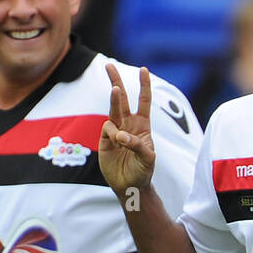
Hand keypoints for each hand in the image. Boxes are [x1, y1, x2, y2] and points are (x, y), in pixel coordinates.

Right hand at [98, 63, 154, 194]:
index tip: (143, 69)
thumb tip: (121, 135)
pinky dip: (113, 132)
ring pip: (112, 110)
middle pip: (121, 99)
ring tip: (116, 90)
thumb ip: (137, 145)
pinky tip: (117, 141)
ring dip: (114, 98)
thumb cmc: (143, 171)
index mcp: (142, 125)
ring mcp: (115, 131)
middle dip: (115, 81)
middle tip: (108, 65)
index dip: (143, 85)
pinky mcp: (105, 140)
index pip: (143, 101)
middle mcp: (128, 124)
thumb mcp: (148, 159)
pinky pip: (108, 129)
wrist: (130, 186)